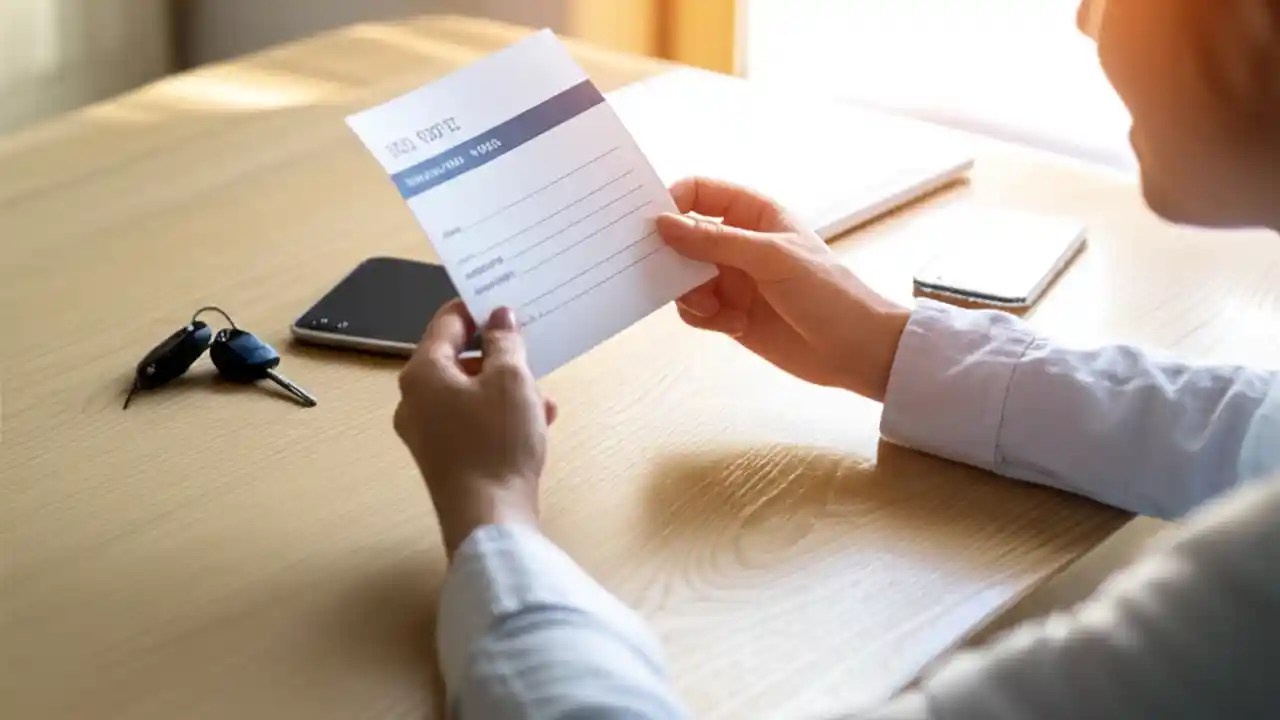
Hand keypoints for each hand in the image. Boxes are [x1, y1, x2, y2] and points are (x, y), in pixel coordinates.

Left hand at [394, 301, 556, 557]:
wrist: (488, 520)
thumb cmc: (497, 442)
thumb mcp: (512, 380)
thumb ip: (505, 341)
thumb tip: (499, 318)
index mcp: (422, 372)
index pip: (447, 321)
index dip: (478, 309)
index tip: (509, 304)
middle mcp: (414, 399)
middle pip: (458, 359)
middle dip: (499, 357)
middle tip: (533, 356)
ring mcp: (425, 432)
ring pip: (469, 392)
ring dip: (506, 389)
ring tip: (543, 400)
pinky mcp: (442, 458)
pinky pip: (470, 421)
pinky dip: (499, 415)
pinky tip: (535, 424)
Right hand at [656, 177, 909, 400]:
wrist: (855, 351)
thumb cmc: (826, 292)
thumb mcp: (770, 258)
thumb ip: (714, 241)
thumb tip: (663, 224)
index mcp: (754, 214)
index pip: (701, 193)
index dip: (674, 202)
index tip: (654, 224)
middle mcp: (739, 244)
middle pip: (684, 237)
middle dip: (673, 255)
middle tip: (666, 274)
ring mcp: (733, 280)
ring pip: (684, 278)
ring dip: (690, 293)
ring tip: (714, 309)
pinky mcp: (730, 314)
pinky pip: (695, 310)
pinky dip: (704, 317)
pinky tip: (733, 325)